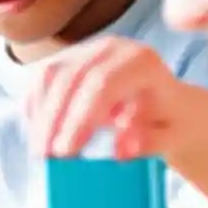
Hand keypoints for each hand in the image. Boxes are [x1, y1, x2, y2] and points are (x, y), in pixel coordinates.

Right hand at [27, 36, 192, 157]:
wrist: (168, 107)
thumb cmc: (170, 122)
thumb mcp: (172, 136)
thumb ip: (150, 142)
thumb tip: (121, 151)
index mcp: (141, 61)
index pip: (102, 84)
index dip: (79, 118)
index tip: (65, 153)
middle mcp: (111, 48)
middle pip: (69, 79)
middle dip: (52, 121)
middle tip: (45, 159)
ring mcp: (85, 51)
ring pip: (48, 77)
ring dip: (39, 117)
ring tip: (39, 153)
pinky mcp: (67, 61)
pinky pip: (40, 81)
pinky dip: (35, 109)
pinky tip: (38, 136)